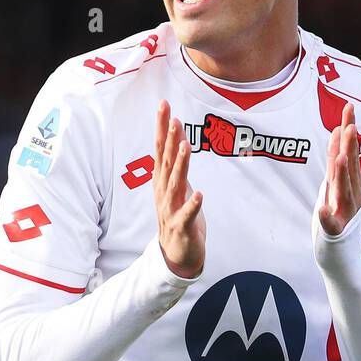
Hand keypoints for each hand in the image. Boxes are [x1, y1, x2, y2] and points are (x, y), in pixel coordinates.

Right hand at [154, 101, 205, 278]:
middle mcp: (164, 192)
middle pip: (166, 162)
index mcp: (163, 181)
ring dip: (181, 165)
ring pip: (175, 184)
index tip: (164, 105)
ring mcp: (171, 209)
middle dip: (171, 140)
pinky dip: (192, 204)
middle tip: (174, 118)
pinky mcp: (182, 227)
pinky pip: (187, 214)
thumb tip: (179, 139)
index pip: (162, 149)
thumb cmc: (178, 217)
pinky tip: (199, 194)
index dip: (162, 128)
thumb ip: (176, 165)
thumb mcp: (176, 187)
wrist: (175, 255)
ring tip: (186, 146)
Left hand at [317, 101, 360, 236]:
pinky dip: (327, 217)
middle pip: (349, 166)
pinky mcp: (336, 230)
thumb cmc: (338, 212)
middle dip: (350, 146)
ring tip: (341, 158)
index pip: (348, 151)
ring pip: (343, 191)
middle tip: (349, 126)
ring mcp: (345, 211)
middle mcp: (351, 193)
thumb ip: (337, 157)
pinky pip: (331, 224)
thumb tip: (338, 130)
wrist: (342, 249)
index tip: (348, 109)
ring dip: (342, 175)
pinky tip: (322, 211)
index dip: (349, 131)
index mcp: (349, 182)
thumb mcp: (336, 182)